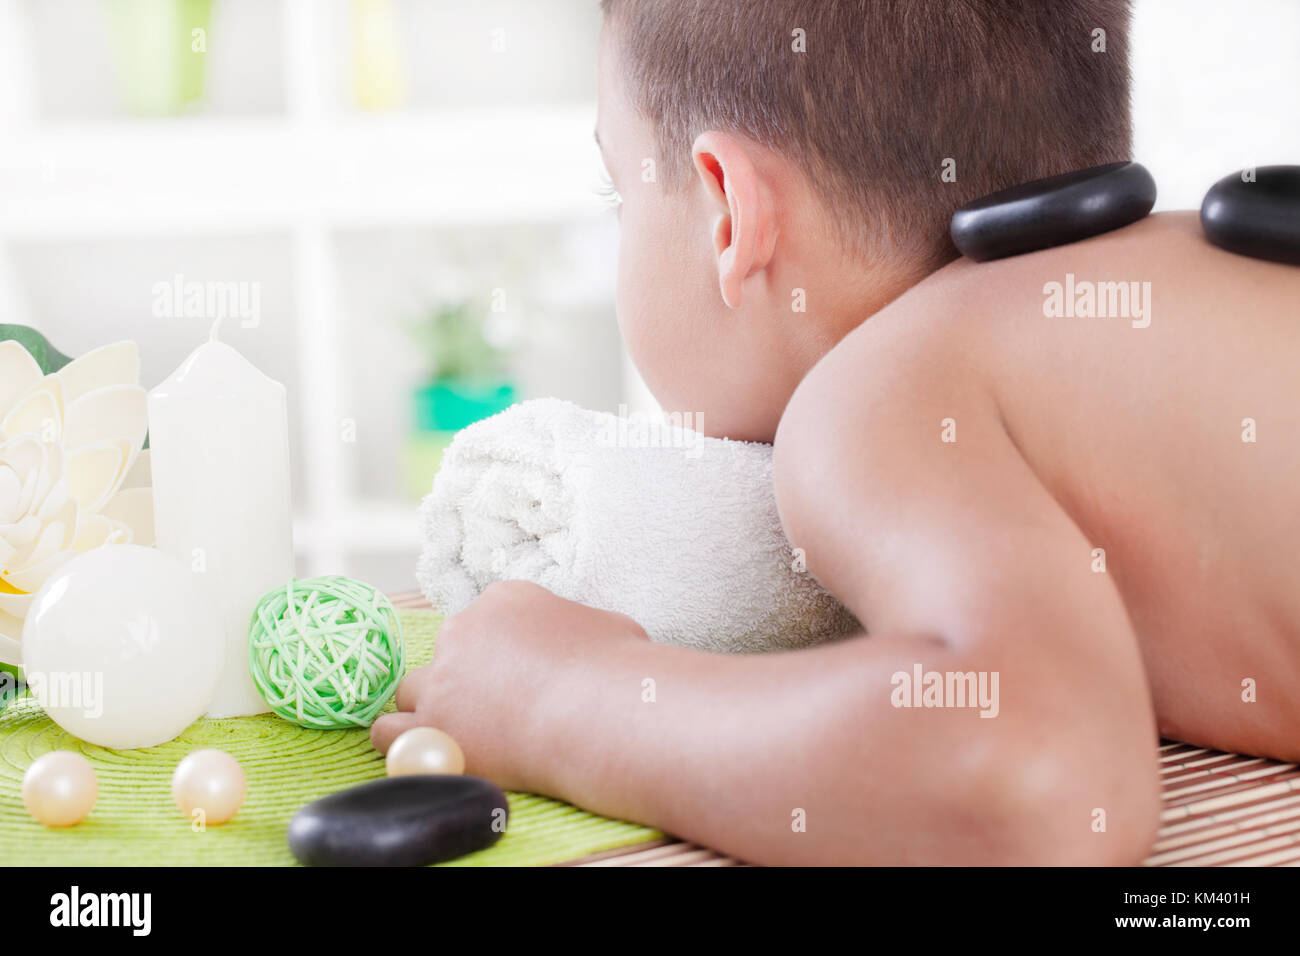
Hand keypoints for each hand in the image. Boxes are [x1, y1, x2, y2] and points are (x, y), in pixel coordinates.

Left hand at [371, 580, 648, 791]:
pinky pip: (388, 731)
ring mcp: (443, 678)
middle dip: (466, 679)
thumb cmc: (618, 669)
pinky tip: (424, 754)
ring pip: (413, 689)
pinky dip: (401, 743)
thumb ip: (580, 630)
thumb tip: (588, 641)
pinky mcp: (431, 725)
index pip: (486, 622)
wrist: (601, 711)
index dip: (502, 653)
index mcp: (505, 599)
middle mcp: (463, 630)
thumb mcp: (609, 627)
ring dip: (431, 709)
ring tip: (458, 734)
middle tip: (496, 710)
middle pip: (448, 653)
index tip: (521, 677)